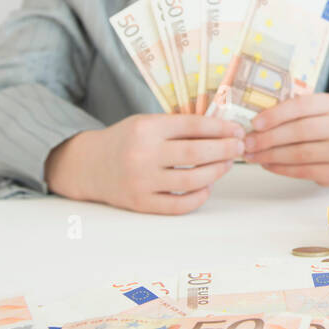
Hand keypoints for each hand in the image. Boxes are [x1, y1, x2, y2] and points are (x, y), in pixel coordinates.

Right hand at [51, 114, 243, 213]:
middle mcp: (143, 155)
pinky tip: (208, 185)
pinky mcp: (140, 203)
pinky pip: (178, 205)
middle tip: (240, 147)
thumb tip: (221, 129)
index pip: (192, 125)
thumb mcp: (146, 123)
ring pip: (192, 181)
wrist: (88, 165)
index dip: (220, 128)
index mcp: (146, 128)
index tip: (238, 130)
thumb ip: (177, 126)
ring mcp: (141, 182)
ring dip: (217, 172)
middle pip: (196, 154)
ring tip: (227, 164)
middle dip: (225, 150)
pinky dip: (199, 196)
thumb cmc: (125, 141)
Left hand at [242, 93, 328, 186]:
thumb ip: (291, 110)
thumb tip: (256, 121)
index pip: (301, 106)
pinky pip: (303, 171)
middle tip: (247, 142)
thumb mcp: (314, 109)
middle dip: (268, 138)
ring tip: (252, 155)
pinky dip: (281, 169)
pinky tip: (267, 164)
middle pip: (300, 131)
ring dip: (270, 155)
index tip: (255, 123)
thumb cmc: (323, 124)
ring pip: (299, 154)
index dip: (276, 115)